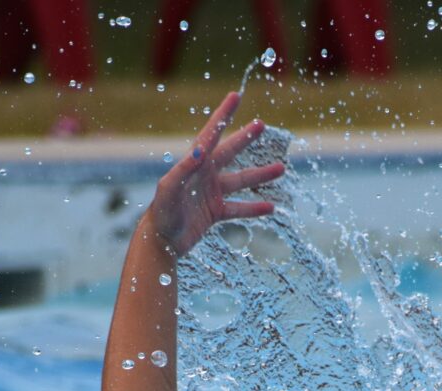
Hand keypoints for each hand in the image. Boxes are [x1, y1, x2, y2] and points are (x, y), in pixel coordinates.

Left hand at [145, 91, 285, 255]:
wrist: (160, 242)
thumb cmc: (161, 213)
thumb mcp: (169, 189)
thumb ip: (184, 169)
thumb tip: (199, 148)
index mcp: (194, 164)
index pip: (211, 134)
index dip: (223, 115)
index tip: (235, 96)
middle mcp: (204, 175)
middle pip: (229, 152)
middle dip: (245, 138)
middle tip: (261, 124)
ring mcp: (211, 193)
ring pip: (241, 181)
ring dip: (260, 175)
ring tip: (281, 168)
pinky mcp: (215, 212)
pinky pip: (238, 208)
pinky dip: (254, 208)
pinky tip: (271, 207)